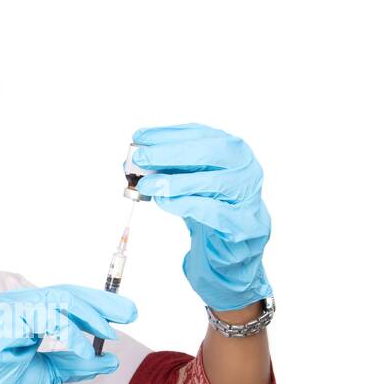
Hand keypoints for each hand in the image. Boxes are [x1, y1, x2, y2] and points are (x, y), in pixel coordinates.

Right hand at [0, 284, 137, 383]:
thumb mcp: (49, 372)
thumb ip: (76, 364)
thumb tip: (109, 359)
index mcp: (23, 313)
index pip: (65, 299)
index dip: (97, 304)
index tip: (125, 313)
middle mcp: (14, 306)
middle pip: (65, 294)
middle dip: (100, 304)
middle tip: (129, 313)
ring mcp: (6, 312)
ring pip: (57, 300)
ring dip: (88, 317)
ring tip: (108, 335)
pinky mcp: (2, 325)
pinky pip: (44, 319)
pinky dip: (69, 334)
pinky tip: (85, 352)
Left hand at [128, 122, 272, 311]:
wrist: (233, 250)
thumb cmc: (210, 209)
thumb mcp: (188, 183)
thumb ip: (168, 169)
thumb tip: (134, 163)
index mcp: (232, 150)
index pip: (200, 133)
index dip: (168, 134)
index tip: (140, 137)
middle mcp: (246, 167)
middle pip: (211, 151)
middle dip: (171, 153)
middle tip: (142, 158)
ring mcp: (249, 196)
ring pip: (215, 182)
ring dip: (176, 182)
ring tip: (148, 184)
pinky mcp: (245, 224)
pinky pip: (214, 212)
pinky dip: (186, 205)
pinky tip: (165, 202)